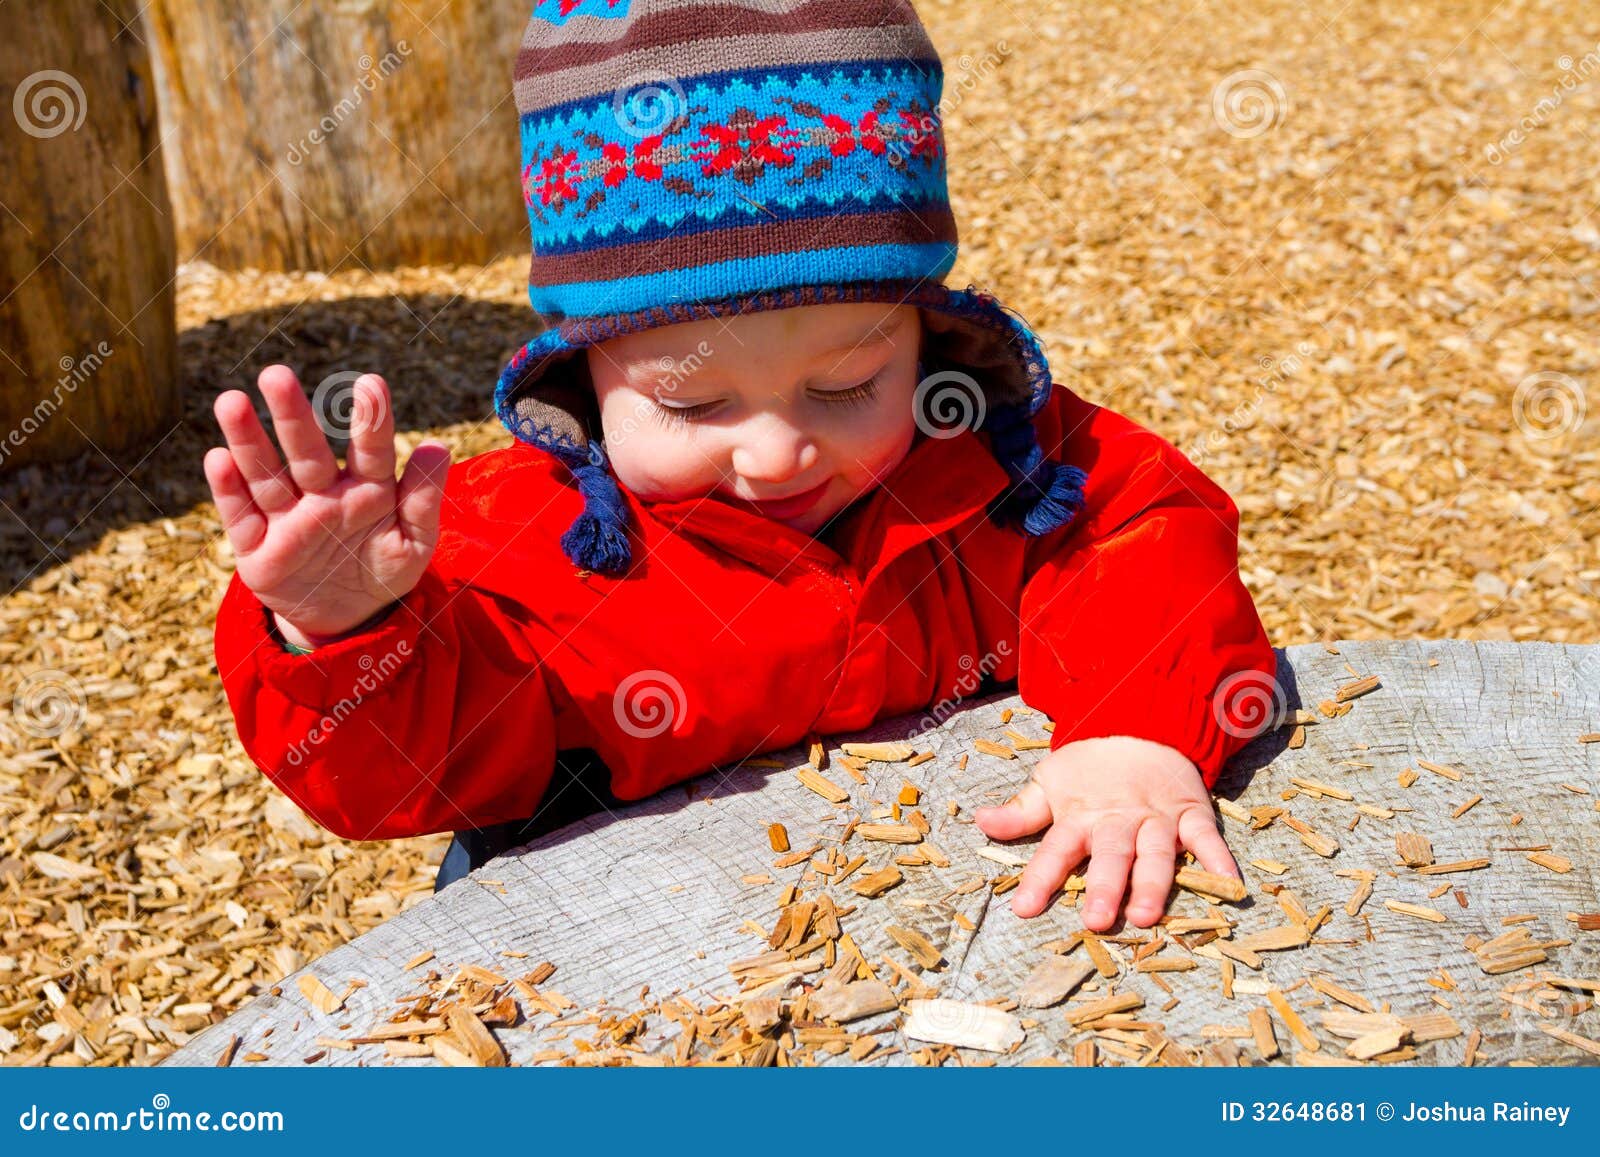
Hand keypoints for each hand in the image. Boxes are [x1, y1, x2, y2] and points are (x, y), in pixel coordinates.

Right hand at [203, 365, 451, 644]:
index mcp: (367, 489)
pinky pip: (241, 517)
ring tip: (231, 402)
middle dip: (292, 415)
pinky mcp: (257, 549)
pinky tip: (219, 459)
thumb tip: (439, 447)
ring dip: (247, 440)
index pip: (370, 451)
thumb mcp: (414, 543)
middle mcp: (323, 494)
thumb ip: (424, 499)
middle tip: (276, 374)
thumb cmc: (384, 569)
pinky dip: (229, 490)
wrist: (347, 619)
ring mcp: (288, 519)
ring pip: (265, 475)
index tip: (371, 384)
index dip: (371, 420)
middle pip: (306, 451)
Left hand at [973, 735, 1239, 930]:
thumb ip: (1020, 811)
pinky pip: (1206, 836)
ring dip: (1151, 884)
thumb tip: (979, 821)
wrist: (1139, 722)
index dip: (1040, 878)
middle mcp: (1118, 820)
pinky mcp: (1190, 812)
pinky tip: (1228, 883)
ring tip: (1145, 915)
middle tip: (1094, 921)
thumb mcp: (1049, 782)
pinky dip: (1217, 857)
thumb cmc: (1090, 765)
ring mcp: (1156, 817)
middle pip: (1110, 856)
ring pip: (1155, 852)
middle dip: (1102, 888)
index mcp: (1080, 815)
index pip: (1055, 849)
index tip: (1024, 910)